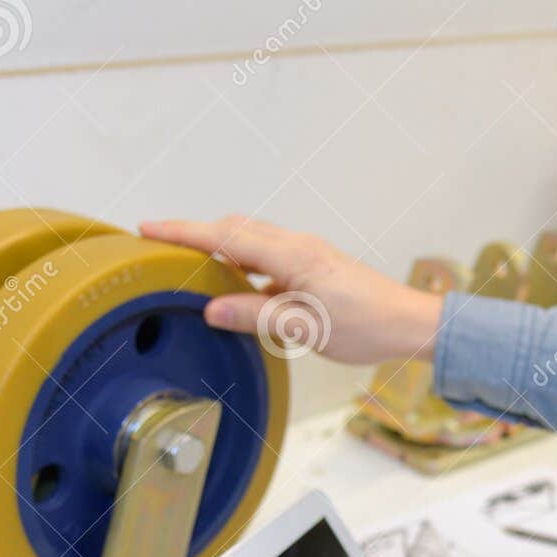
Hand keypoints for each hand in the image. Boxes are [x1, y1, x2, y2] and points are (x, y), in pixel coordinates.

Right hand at [139, 216, 441, 364]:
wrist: (410, 324)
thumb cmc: (367, 325)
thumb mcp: (306, 328)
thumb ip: (256, 316)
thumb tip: (210, 309)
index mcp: (292, 255)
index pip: (225, 237)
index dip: (183, 233)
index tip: (146, 228)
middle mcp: (297, 247)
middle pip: (236, 232)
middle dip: (197, 236)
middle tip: (160, 247)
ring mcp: (308, 256)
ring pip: (253, 245)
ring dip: (222, 252)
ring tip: (192, 269)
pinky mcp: (316, 269)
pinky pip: (269, 260)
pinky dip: (246, 267)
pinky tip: (239, 290)